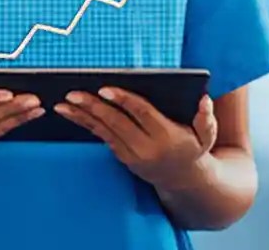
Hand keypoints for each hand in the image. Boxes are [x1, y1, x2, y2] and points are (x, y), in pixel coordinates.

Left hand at [54, 87, 217, 189]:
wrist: (186, 181)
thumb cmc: (194, 148)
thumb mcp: (206, 136)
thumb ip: (206, 119)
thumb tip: (204, 100)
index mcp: (166, 136)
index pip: (141, 114)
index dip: (123, 100)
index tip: (104, 88)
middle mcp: (146, 148)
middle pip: (116, 123)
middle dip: (93, 107)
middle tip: (72, 93)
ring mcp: (132, 155)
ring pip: (103, 131)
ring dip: (81, 117)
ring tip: (62, 103)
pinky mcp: (123, 157)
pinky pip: (101, 138)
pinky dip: (85, 124)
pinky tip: (70, 113)